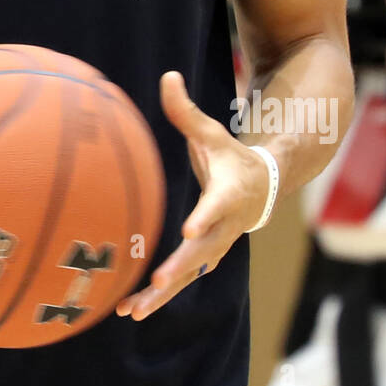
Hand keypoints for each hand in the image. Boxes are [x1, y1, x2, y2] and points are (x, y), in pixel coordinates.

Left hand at [116, 71, 270, 320]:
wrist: (260, 188)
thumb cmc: (229, 157)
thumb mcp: (211, 132)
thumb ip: (186, 110)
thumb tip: (168, 75)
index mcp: (227, 193)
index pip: (217, 206)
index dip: (205, 217)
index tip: (189, 229)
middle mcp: (223, 227)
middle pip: (202, 251)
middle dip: (180, 268)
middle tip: (159, 280)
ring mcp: (214, 248)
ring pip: (189, 276)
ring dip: (162, 294)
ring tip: (133, 310)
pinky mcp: (202, 260)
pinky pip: (179, 282)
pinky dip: (155, 297)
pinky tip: (125, 310)